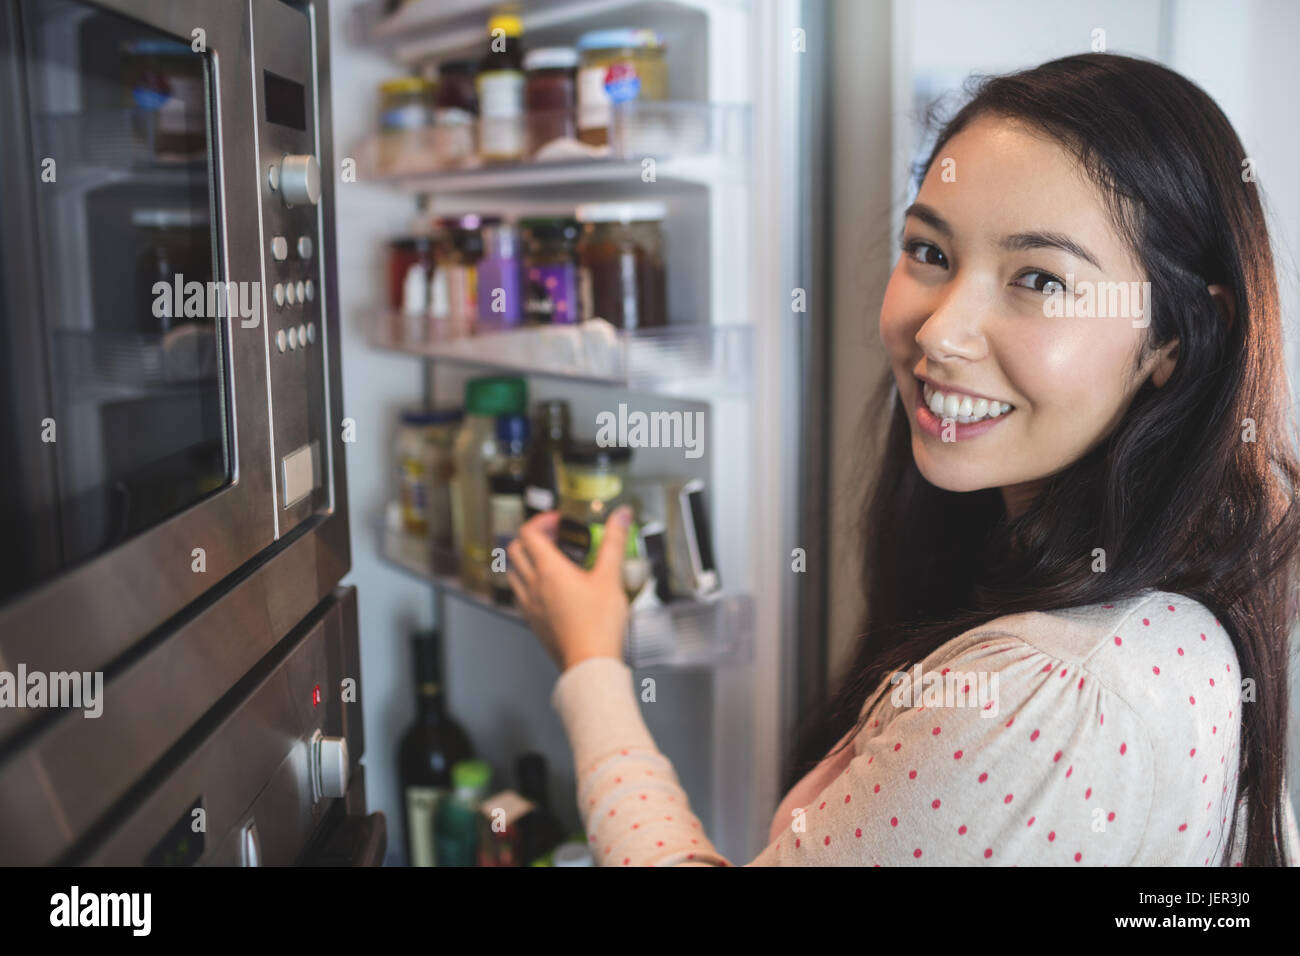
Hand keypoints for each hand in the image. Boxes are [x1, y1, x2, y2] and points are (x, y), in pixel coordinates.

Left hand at [506, 506, 632, 671]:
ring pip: (512, 572)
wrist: (590, 663)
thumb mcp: (611, 578)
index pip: (529, 533)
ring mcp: (529, 605)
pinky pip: (519, 595)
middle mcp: (533, 586)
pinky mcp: (533, 622)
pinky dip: (527, 583)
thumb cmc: (599, 625)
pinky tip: (547, 589)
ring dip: (525, 559)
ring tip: (548, 560)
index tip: (559, 521)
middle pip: (515, 549)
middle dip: (532, 537)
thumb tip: (620, 516)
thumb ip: (613, 543)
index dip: (542, 521)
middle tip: (553, 537)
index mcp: (549, 570)